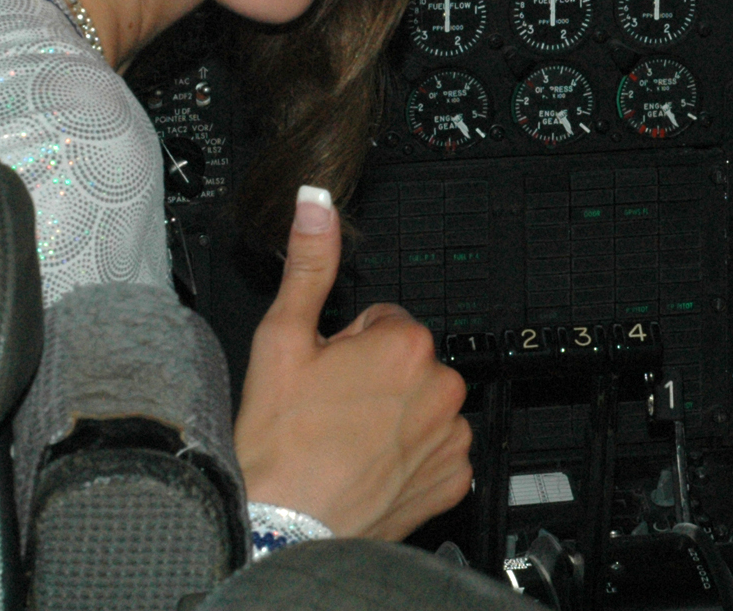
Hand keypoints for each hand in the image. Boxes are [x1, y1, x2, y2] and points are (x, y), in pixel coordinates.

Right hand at [234, 187, 472, 538]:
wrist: (281, 526)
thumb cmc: (279, 442)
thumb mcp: (282, 339)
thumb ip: (310, 265)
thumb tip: (316, 204)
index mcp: (407, 343)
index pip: (384, 323)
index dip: (348, 348)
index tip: (326, 376)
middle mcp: (442, 385)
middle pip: (408, 364)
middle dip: (374, 380)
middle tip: (331, 412)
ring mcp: (451, 435)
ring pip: (423, 407)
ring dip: (394, 419)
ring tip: (346, 444)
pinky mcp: (454, 477)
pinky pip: (437, 453)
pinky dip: (410, 459)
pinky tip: (370, 469)